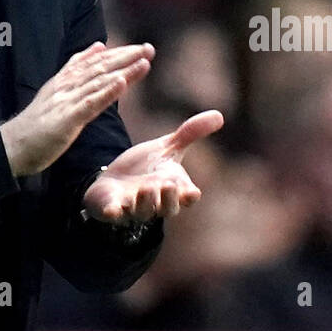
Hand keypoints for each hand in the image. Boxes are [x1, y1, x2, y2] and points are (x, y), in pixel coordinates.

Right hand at [0, 40, 153, 177]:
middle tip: (149, 48)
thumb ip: (74, 72)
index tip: (139, 48)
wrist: (10, 147)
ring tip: (144, 60)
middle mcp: (65, 87)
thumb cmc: (33, 126)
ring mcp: (65, 102)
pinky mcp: (66, 119)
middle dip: (126, 56)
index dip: (117, 54)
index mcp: (63, 82)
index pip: (93, 63)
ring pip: (98, 82)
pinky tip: (122, 83)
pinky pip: (90, 103)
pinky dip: (107, 92)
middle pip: (99, 67)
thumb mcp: (53, 95)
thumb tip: (96, 48)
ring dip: (123, 70)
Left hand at [82, 110, 224, 223]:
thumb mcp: (167, 148)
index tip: (192, 192)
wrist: (115, 179)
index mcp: (172, 190)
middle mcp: (155, 203)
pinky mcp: (112, 209)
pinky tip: (112, 210)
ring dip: (145, 202)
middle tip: (168, 185)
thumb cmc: (145, 166)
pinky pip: (113, 215)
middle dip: (169, 199)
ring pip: (141, 212)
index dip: (189, 196)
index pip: (186, 197)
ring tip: (146, 188)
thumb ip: (190, 134)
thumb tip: (219, 115)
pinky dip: (113, 213)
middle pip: (167, 209)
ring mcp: (133, 208)